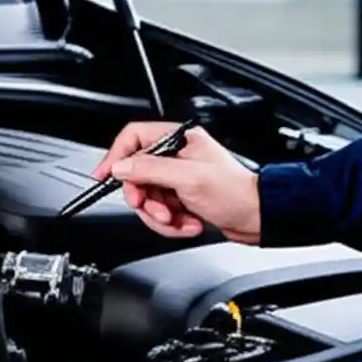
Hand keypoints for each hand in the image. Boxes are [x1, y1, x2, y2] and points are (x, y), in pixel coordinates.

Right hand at [93, 122, 260, 243]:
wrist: (256, 217)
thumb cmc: (235, 192)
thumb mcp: (187, 178)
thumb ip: (150, 170)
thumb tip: (121, 167)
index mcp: (179, 139)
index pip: (134, 138)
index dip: (116, 156)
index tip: (105, 175)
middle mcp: (177, 156)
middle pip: (137, 173)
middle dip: (144, 197)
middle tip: (153, 207)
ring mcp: (178, 178)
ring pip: (148, 197)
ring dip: (160, 215)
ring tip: (179, 219)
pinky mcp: (181, 198)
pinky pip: (160, 211)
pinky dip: (172, 222)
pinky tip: (189, 222)